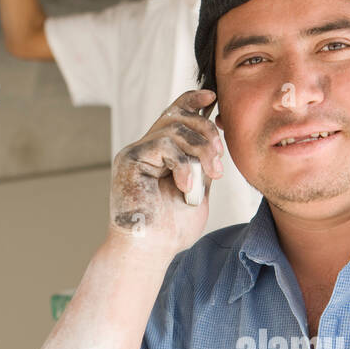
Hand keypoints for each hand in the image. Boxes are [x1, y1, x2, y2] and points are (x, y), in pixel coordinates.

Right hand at [108, 88, 223, 251]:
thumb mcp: (198, 190)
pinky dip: (183, 164)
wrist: (150, 251)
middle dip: (206, 132)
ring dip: (200, 149)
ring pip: (174, 128)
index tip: (213, 97)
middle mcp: (145, 148)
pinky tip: (187, 185)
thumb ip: (202, 165)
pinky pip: (165, 145)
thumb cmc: (171, 230)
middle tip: (219, 162)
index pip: (174, 114)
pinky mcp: (129, 160)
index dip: (192, 100)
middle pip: (178, 115)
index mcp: (160, 154)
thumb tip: (216, 141)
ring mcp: (135, 152)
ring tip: (211, 175)